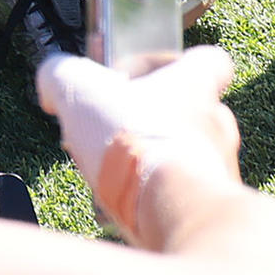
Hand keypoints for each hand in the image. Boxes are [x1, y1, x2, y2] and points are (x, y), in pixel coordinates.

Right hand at [34, 46, 242, 243]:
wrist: (170, 213)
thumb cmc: (136, 142)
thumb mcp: (79, 90)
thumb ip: (62, 75)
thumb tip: (54, 77)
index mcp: (197, 85)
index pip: (209, 60)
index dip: (174, 66)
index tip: (140, 80)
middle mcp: (218, 124)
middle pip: (188, 113)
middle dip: (147, 124)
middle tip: (110, 135)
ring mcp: (220, 168)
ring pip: (183, 158)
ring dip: (149, 164)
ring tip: (110, 176)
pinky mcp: (211, 208)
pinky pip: (181, 197)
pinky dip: (154, 200)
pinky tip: (125, 206)